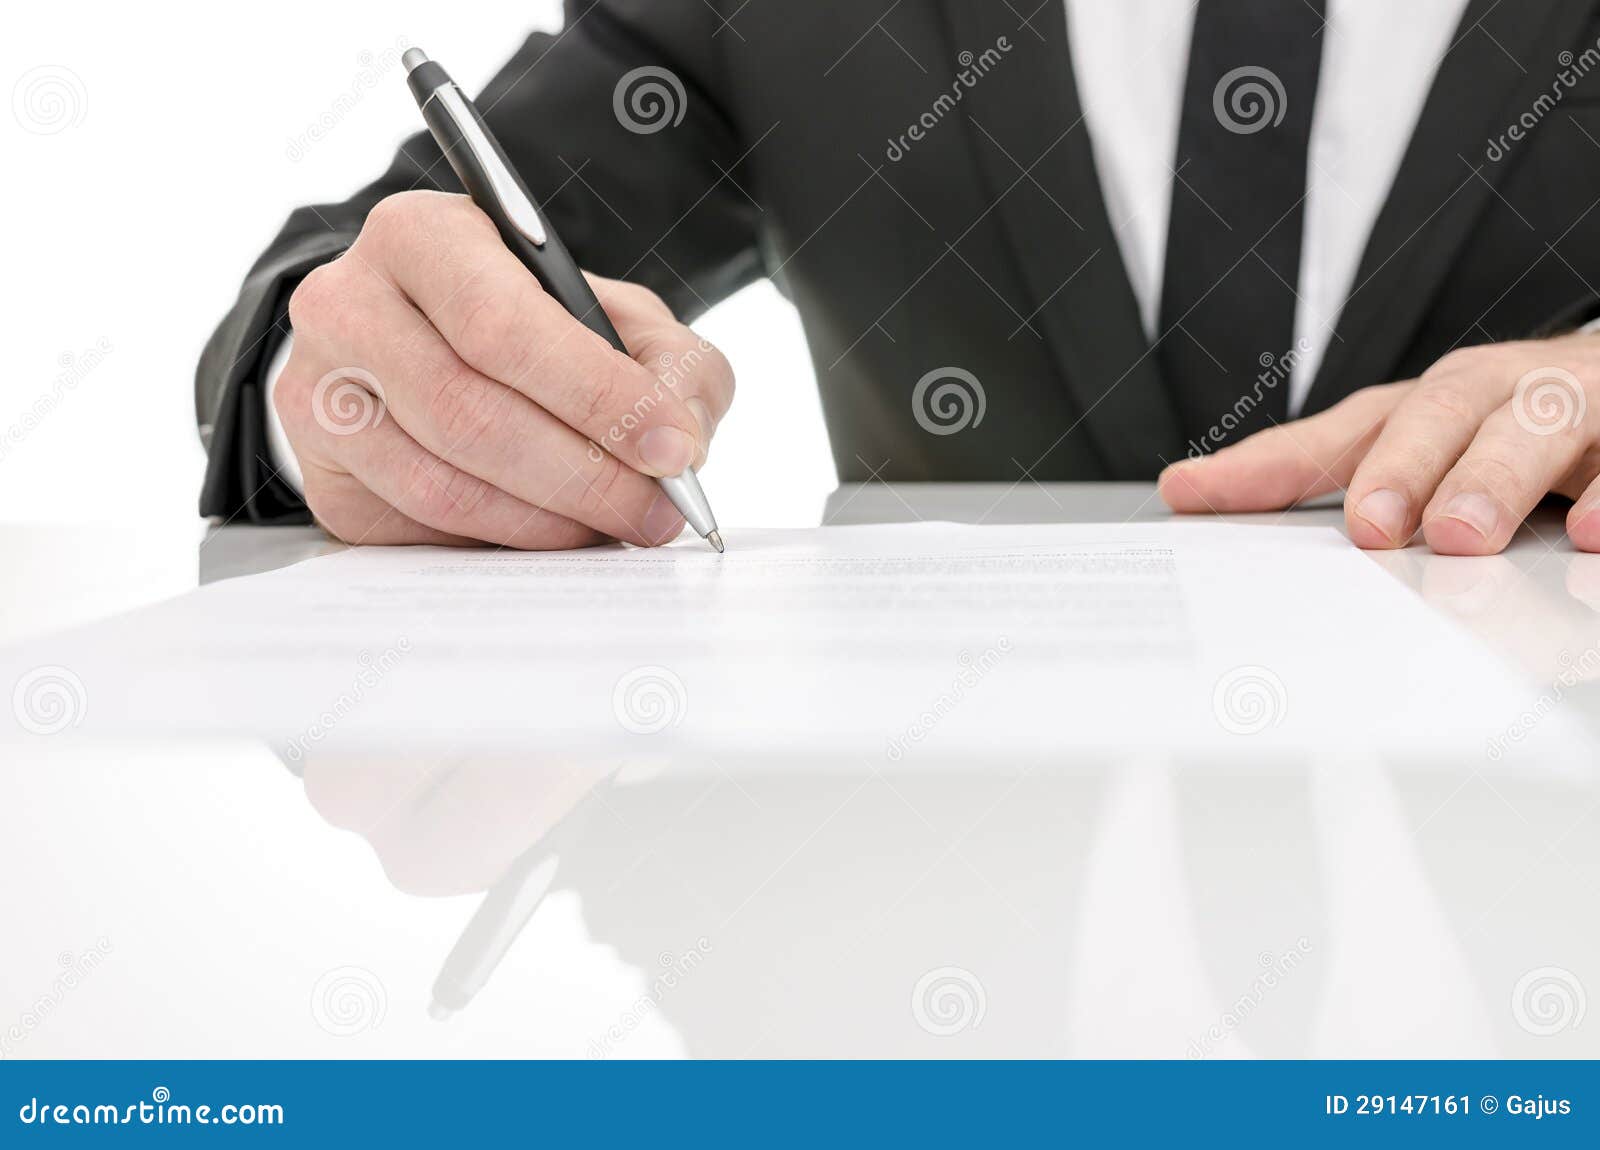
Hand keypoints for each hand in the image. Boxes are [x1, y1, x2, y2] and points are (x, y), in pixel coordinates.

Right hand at [275, 190, 732, 547]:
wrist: (428, 347)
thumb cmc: (532, 327)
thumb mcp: (613, 316)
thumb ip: (670, 362)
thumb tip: (680, 438)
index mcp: (421, 236)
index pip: (503, 325)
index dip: (595, 394)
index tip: (671, 447)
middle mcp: (347, 304)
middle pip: (470, 413)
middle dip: (584, 476)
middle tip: (656, 511)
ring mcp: (319, 393)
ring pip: (442, 485)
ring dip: (547, 521)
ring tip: (614, 525)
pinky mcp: (323, 474)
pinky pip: (420, 527)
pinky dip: (502, 540)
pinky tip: (550, 529)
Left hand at [1158, 334, 1599, 553]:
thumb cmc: (1528, 425)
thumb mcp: (1434, 447)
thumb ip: (1328, 472)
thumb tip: (1190, 492)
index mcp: (1439, 401)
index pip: (1341, 429)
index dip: (1267, 463)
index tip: (1191, 494)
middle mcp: (1504, 389)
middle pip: (1445, 409)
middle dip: (1403, 465)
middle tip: (1370, 527)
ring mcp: (1583, 403)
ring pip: (1540, 423)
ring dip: (1497, 475)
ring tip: (1462, 532)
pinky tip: (1592, 534)